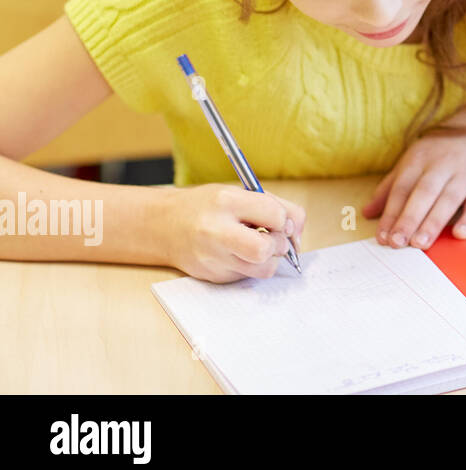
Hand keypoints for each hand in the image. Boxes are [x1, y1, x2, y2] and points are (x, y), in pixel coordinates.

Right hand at [161, 185, 305, 282]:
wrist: (163, 226)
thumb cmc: (208, 207)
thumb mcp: (239, 193)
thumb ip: (276, 206)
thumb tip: (298, 231)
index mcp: (226, 202)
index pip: (274, 214)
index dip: (285, 220)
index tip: (280, 221)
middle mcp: (216, 231)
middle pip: (265, 249)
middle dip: (279, 245)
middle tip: (273, 239)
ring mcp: (213, 258)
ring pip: (263, 269)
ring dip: (269, 259)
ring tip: (256, 246)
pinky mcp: (214, 276)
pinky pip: (248, 276)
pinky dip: (251, 266)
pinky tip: (237, 254)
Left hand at [363, 113, 465, 248]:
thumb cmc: (446, 151)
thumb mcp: (415, 160)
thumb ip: (391, 186)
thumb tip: (367, 212)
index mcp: (420, 160)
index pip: (402, 188)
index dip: (391, 213)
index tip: (382, 237)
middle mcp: (442, 166)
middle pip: (423, 194)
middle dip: (409, 219)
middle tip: (397, 243)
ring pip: (448, 199)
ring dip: (433, 222)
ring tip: (420, 244)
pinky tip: (460, 234)